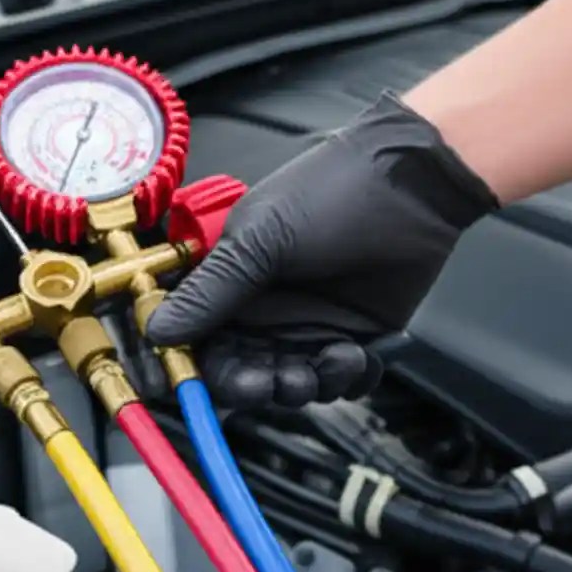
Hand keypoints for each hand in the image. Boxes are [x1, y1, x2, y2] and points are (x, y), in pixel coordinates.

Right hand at [147, 92, 496, 407]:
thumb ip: (211, 290)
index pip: (198, 342)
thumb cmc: (333, 193)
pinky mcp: (354, 337)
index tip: (209, 386)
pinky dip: (350, 379)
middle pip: (243, 374)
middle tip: (277, 380)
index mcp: (229, 282)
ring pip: (292, 385)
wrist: (414, 185)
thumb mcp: (260, 240)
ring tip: (335, 357)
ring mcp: (309, 325)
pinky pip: (341, 382)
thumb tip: (157, 329)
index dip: (198, 370)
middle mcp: (265, 310)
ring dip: (309, 384)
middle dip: (258, 385)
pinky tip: (361, 354)